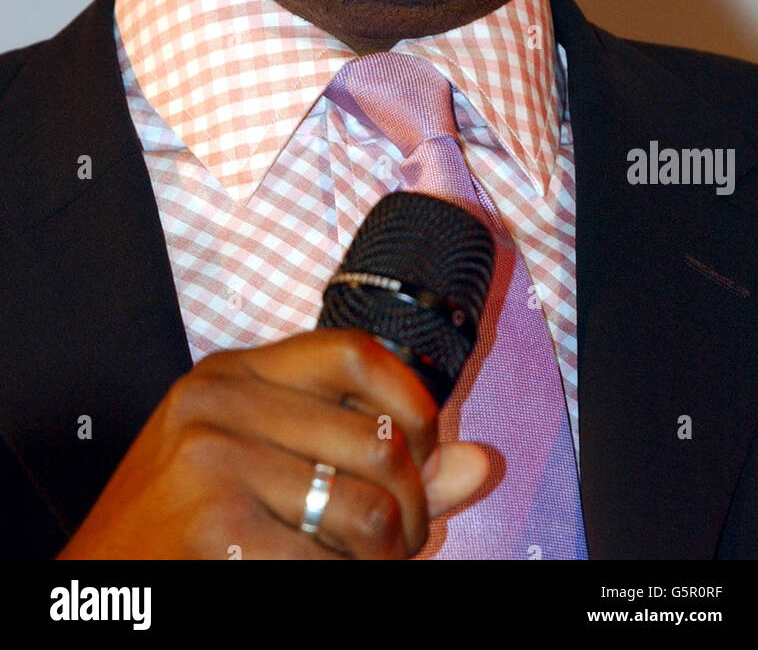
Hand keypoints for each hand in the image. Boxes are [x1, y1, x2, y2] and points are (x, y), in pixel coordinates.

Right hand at [55, 329, 487, 559]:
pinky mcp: (217, 533)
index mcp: (229, 373)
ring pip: (369, 512)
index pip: (354, 351)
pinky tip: (328, 584)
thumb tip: (481, 463)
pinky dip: (350, 587)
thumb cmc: (180, 527)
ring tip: (370, 568)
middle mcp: (218, 404)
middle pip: (377, 441)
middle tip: (400, 543)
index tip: (426, 449)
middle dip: (413, 507)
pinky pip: (332, 568)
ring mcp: (213, 465)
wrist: (97, 586)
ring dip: (389, 557)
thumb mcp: (257, 464)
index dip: (413, 401)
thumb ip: (367, 458)